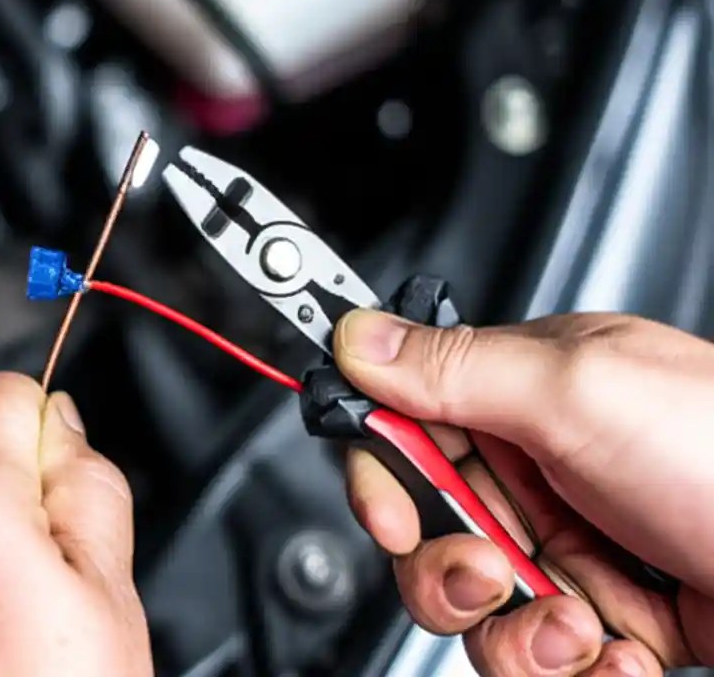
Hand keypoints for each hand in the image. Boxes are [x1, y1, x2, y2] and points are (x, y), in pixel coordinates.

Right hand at [334, 309, 713, 675]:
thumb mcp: (582, 393)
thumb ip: (455, 366)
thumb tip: (357, 336)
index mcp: (524, 394)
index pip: (404, 426)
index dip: (382, 473)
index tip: (393, 508)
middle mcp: (543, 471)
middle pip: (426, 532)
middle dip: (449, 570)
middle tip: (496, 573)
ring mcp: (576, 547)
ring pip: (475, 607)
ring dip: (518, 635)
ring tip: (579, 627)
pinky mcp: (608, 618)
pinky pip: (538, 656)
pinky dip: (576, 667)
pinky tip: (622, 649)